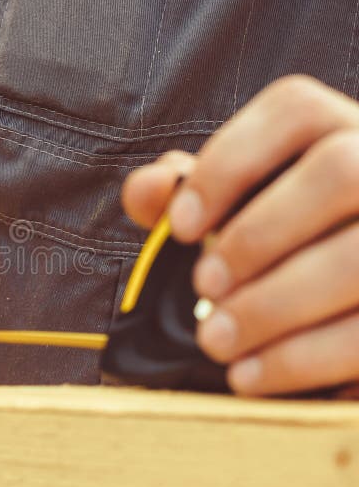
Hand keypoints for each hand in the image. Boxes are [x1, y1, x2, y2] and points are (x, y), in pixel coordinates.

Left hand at [123, 75, 358, 395]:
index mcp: (343, 132)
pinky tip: (251, 376)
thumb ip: (191, 194)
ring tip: (216, 341)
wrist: (343, 300)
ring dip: (273, 307)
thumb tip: (146, 190)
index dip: (229, 163)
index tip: (179, 225)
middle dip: (256, 235)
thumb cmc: (288, 244)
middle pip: (341, 172)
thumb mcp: (241, 211)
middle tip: (203, 286)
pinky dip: (303, 359)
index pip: (296, 110)